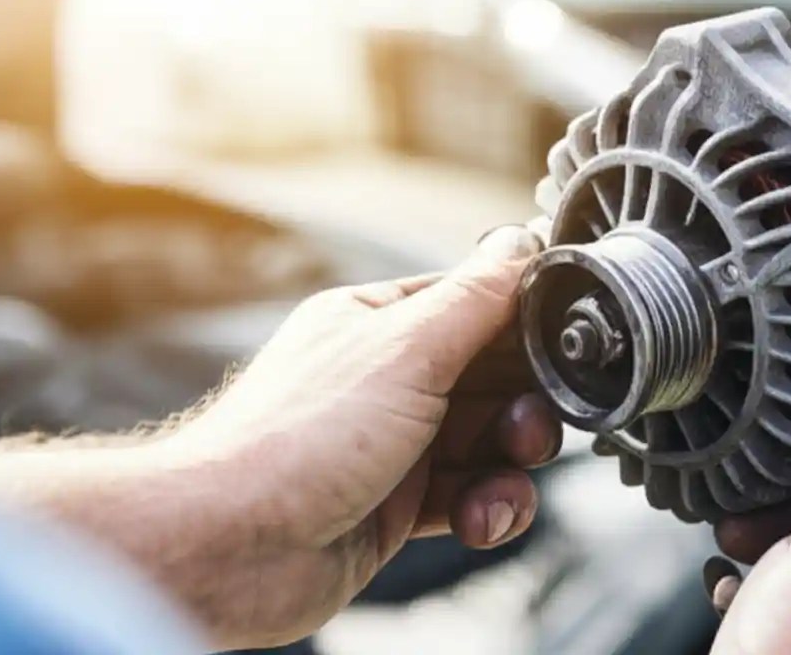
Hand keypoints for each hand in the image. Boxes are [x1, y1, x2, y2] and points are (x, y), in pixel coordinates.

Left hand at [153, 226, 561, 647]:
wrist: (227, 548)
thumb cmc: (295, 441)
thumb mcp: (404, 350)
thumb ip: (475, 299)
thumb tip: (521, 242)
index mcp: (378, 325)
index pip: (476, 310)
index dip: (525, 334)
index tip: (562, 357)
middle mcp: (385, 380)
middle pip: (492, 383)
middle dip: (523, 410)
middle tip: (527, 434)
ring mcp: (390, 446)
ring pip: (486, 446)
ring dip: (506, 469)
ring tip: (494, 487)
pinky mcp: (394, 507)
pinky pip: (466, 498)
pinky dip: (483, 509)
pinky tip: (476, 520)